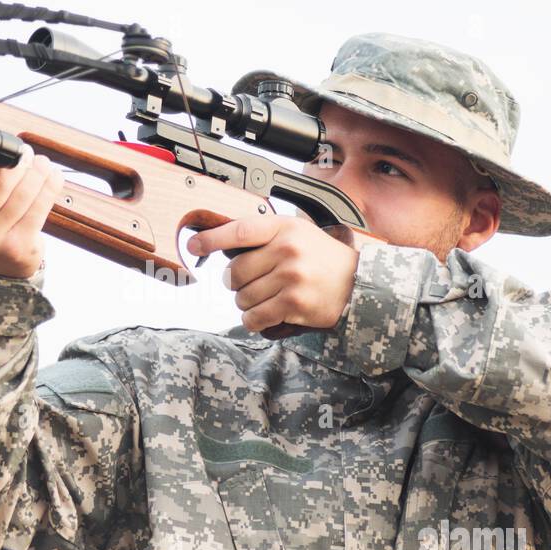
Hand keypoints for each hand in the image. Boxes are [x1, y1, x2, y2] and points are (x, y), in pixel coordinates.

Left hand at [186, 215, 359, 332]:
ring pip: (242, 297)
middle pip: (234, 272)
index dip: (211, 238)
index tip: (194, 245)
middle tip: (250, 284)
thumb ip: (264, 236)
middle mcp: (286, 250)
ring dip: (247, 303)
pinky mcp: (293, 302)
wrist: (356, 282)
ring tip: (265, 298)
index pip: (239, 231)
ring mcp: (290, 277)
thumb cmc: (322, 258)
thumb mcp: (296, 233)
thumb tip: (222, 245)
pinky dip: (254, 320)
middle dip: (236, 284)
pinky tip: (265, 315)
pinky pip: (255, 317)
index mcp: (284, 228)